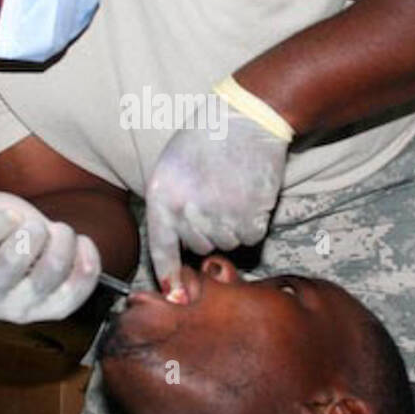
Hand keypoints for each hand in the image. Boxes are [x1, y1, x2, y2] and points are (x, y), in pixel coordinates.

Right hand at [0, 190, 100, 322]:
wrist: (35, 239)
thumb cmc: (0, 225)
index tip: (11, 213)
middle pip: (9, 264)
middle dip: (29, 234)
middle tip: (35, 224)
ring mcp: (23, 309)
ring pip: (47, 276)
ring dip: (61, 243)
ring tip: (59, 230)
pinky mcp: (56, 311)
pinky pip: (78, 289)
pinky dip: (87, 260)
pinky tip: (82, 243)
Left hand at [144, 100, 288, 295]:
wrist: (248, 117)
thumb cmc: (206, 138)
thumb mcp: (171, 166)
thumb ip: (169, 205)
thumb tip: (176, 247)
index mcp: (162, 195)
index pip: (162, 248)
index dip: (170, 276)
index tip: (177, 296)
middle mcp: (188, 209)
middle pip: (198, 247)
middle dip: (206, 232)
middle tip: (214, 200)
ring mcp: (220, 213)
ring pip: (227, 243)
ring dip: (231, 227)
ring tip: (231, 192)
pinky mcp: (251, 213)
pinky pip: (251, 236)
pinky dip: (253, 223)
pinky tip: (249, 195)